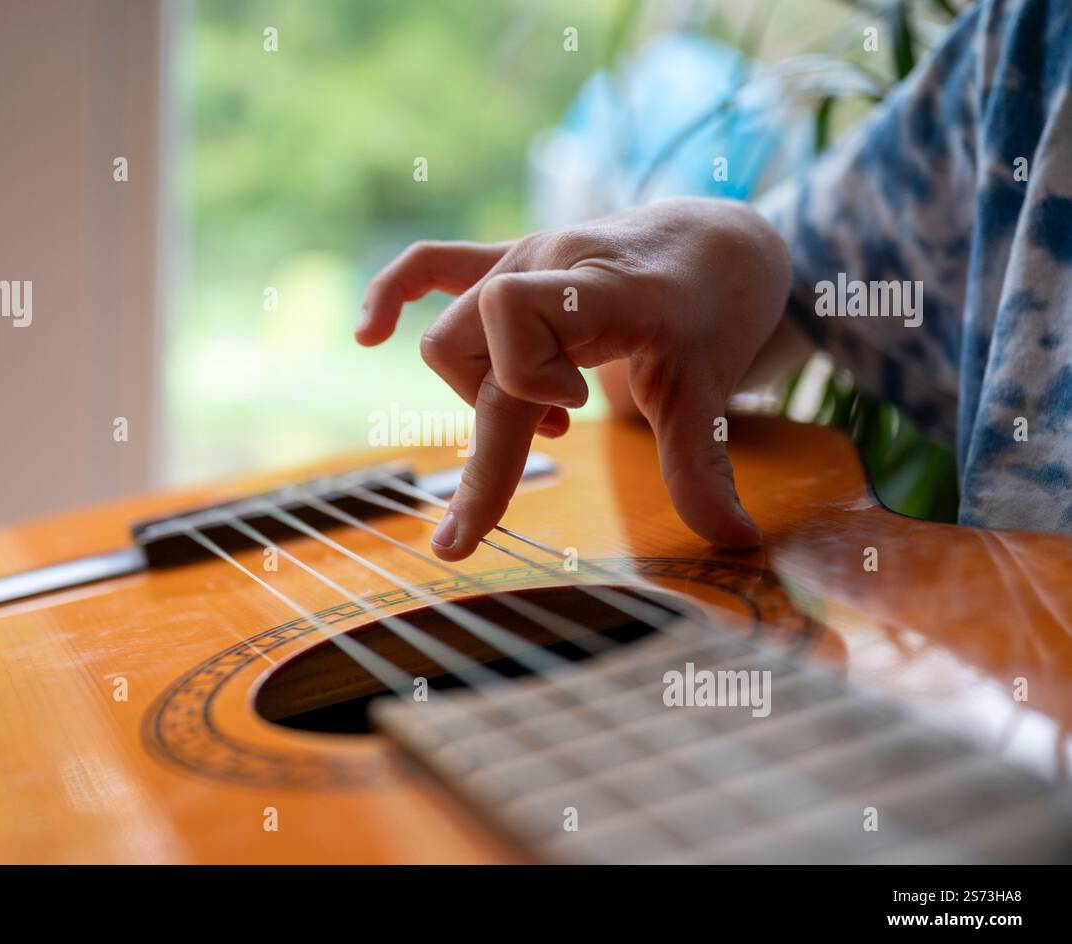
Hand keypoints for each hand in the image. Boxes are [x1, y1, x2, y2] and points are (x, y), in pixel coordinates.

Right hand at [356, 197, 791, 559]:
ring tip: (550, 411)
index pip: (515, 316)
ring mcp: (523, 256)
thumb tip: (735, 544)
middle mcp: (549, 262)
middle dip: (493, 419)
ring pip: (449, 335)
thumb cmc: (713, 312)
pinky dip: (394, 295)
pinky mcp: (509, 260)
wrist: (718, 240)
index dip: (520, 379)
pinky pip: (431, 265)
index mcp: (599, 288)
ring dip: (480, 389)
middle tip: (559, 443)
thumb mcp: (710, 389)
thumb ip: (702, 469)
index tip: (568, 417)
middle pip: (468, 349)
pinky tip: (368, 335)